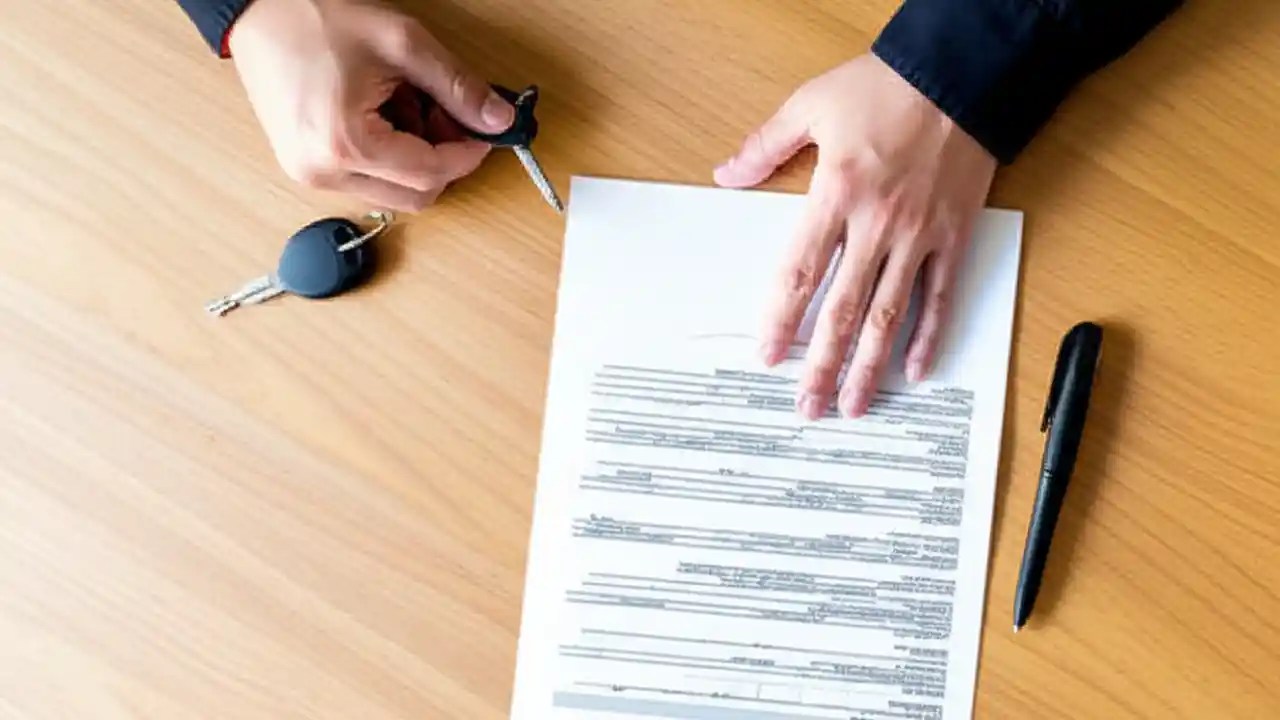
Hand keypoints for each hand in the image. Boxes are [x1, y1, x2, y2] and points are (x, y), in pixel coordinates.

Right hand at [228, 0, 514, 210]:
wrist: (256, 9)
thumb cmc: (314, 18)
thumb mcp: (402, 44)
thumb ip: (457, 86)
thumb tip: (498, 119)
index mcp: (347, 145)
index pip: (432, 173)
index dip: (469, 152)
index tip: (487, 129)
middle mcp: (324, 173)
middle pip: (417, 195)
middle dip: (443, 158)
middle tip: (445, 112)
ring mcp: (311, 175)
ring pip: (394, 191)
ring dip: (415, 157)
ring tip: (403, 103)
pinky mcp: (306, 168)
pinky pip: (367, 179)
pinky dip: (389, 155)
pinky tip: (381, 112)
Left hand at [715, 54, 996, 419]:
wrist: (961, 73)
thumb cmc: (885, 86)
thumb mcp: (812, 103)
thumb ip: (765, 145)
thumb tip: (726, 174)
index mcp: (836, 194)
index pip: (801, 273)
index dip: (781, 320)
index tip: (767, 357)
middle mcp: (878, 225)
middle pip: (843, 310)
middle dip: (822, 365)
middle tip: (807, 407)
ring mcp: (920, 236)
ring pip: (890, 315)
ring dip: (870, 366)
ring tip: (853, 405)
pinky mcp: (955, 237)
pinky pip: (941, 296)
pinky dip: (929, 335)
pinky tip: (916, 370)